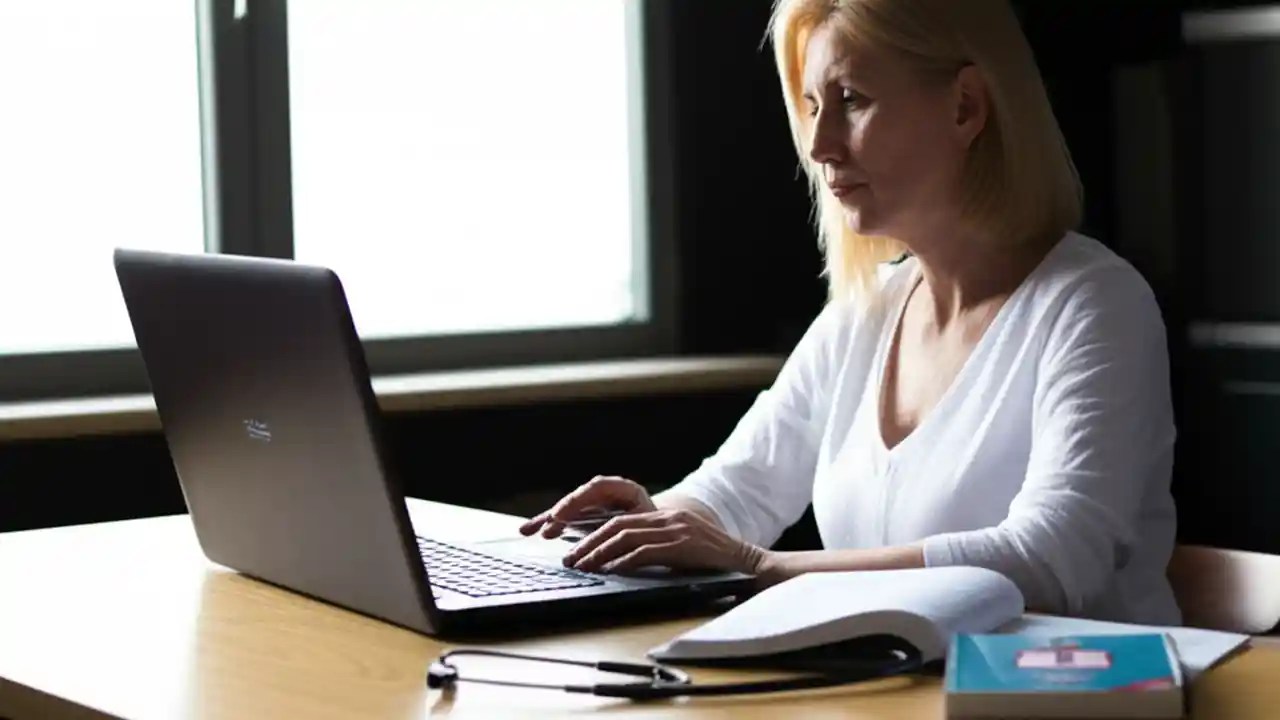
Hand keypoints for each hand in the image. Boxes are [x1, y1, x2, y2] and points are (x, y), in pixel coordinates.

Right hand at [519, 475, 656, 539]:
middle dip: (560, 513)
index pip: (597, 488)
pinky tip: (530, 530)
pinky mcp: (589, 516)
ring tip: (528, 530)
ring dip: (548, 519)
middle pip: (578, 498)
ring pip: (570, 508)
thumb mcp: (650, 529)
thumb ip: (631, 534)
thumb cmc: (660, 532)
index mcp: (626, 490)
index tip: (560, 516)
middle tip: (547, 527)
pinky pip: (567, 519)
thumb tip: (608, 546)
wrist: (664, 533)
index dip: (576, 500)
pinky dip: (551, 524)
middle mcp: (608, 493)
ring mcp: (597, 504)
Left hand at [561, 507, 768, 575]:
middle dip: (589, 543)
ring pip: (626, 537)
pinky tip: (611, 570)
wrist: (748, 563)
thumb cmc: (714, 562)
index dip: (595, 535)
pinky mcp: (683, 545)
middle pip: (617, 526)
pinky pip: (645, 552)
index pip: (621, 521)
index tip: (577, 550)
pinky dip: (624, 561)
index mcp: (666, 516)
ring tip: (583, 567)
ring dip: (600, 553)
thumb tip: (621, 562)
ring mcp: (676, 529)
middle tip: (571, 560)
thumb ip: (656, 548)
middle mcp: (669, 518)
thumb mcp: (682, 548)